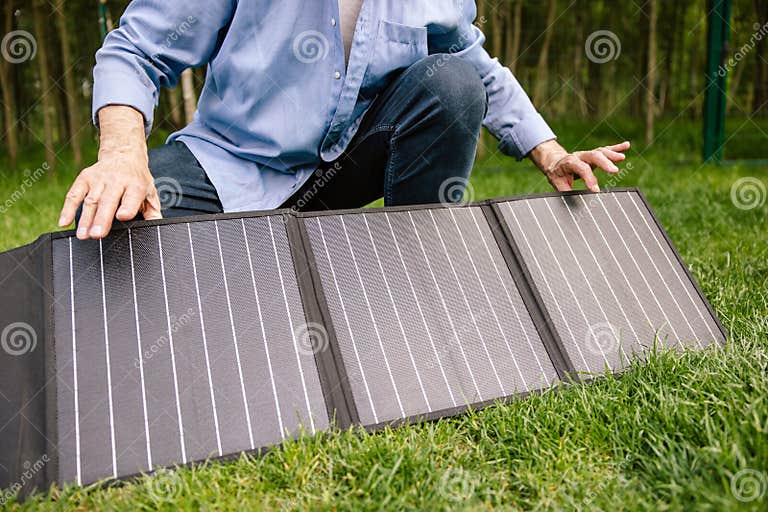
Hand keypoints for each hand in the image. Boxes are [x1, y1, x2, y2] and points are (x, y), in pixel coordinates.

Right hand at [58, 106, 161, 239]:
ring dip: (85, 219)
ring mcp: (99, 179)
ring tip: (83, 236)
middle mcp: (117, 180)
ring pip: (90, 200)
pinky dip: (68, 208)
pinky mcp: (84, 178)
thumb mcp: (150, 193)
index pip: (132, 196)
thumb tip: (156, 229)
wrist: (123, 154)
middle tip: (97, 235)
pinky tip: (64, 222)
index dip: (128, 206)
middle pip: (108, 200)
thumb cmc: (138, 181)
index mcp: (136, 184)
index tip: (122, 217)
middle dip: (102, 218)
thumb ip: (153, 212)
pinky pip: (74, 194)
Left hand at [529, 140, 630, 192]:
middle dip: (604, 163)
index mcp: (569, 162)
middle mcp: (579, 155)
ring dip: (612, 154)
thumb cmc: (556, 174)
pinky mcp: (594, 154)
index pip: (581, 168)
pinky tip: (626, 145)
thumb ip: (565, 190)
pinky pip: (606, 149)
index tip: (596, 190)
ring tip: (622, 158)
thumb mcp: (556, 183)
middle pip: (593, 156)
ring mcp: (587, 154)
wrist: (554, 162)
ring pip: (600, 151)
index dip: (589, 178)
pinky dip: (616, 148)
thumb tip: (574, 200)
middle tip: (614, 171)